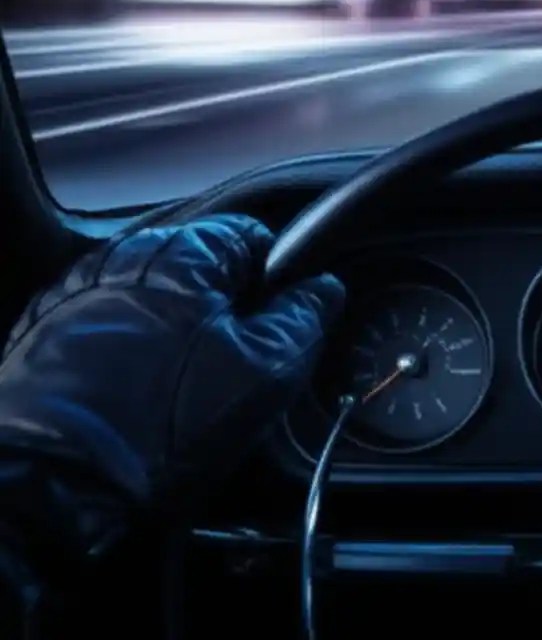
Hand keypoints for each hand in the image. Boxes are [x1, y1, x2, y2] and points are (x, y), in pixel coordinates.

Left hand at [0, 214, 343, 586]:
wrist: (54, 483)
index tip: (283, 326)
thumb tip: (325, 286)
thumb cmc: (172, 421)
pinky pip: (108, 328)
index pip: (252, 235)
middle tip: (239, 368)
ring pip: (152, 299)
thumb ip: (305, 317)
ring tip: (183, 389)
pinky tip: (136, 395)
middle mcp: (120, 254)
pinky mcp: (41, 335)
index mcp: (181, 251)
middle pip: (199, 268)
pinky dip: (130, 351)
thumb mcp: (267, 372)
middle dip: (225, 307)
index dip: (279, 280)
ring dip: (175, 329)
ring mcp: (73, 293)